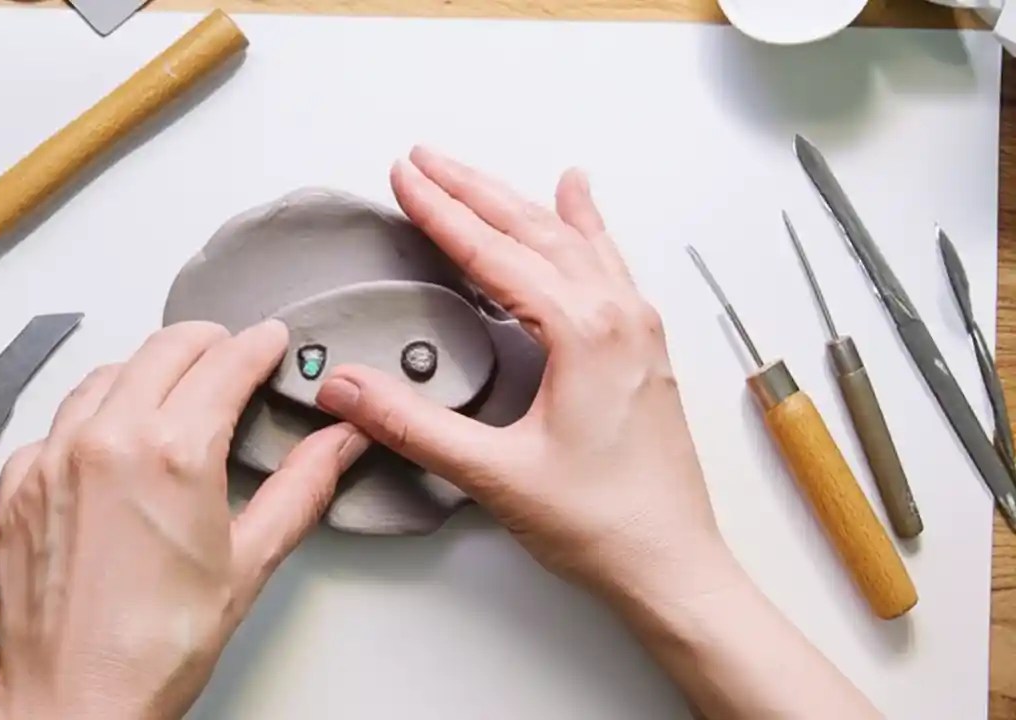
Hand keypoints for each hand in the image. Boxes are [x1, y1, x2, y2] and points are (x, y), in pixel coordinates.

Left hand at [0, 321, 367, 719]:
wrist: (75, 703)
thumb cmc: (157, 649)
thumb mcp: (249, 563)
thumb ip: (300, 488)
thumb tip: (339, 443)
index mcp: (173, 452)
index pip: (226, 363)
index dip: (258, 345)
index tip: (269, 341)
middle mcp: (107, 439)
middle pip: (165, 349)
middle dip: (207, 343)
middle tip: (231, 355)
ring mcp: (52, 457)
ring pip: (106, 375)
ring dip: (148, 370)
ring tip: (174, 393)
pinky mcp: (18, 484)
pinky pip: (58, 422)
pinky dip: (93, 416)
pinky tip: (112, 443)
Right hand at [316, 148, 729, 600]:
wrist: (672, 565)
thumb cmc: (599, 524)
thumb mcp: (494, 475)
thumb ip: (413, 425)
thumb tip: (343, 388)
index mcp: (584, 332)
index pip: (494, 255)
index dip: (440, 213)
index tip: (402, 176)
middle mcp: (618, 315)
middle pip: (532, 229)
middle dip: (472, 189)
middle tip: (423, 158)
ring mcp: (637, 328)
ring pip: (570, 239)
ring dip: (517, 201)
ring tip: (475, 171)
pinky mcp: (642, 347)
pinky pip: (608, 262)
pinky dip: (584, 223)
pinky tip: (578, 197)